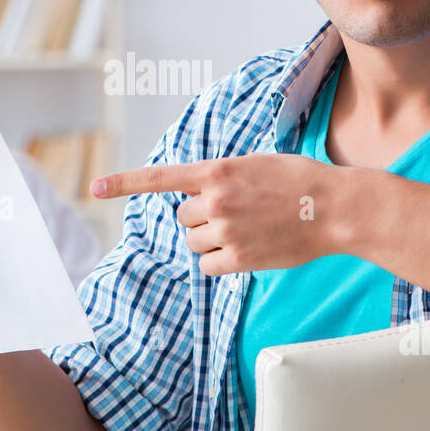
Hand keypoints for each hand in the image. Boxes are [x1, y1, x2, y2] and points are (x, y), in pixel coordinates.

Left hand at [90, 153, 349, 276]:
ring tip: (248, 230)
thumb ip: (223, 177)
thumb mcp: (256, 164)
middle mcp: (216, 200)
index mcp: (218, 170)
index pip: (160, 177)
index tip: (95, 187)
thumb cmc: (301, 181)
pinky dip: (220, 263)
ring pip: (195, 242)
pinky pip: (208, 266)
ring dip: (212, 239)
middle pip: (183, 217)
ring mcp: (226, 230)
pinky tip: (246, 250)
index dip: (124, 183)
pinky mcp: (239, 258)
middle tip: (237, 213)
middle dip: (202, 217)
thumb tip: (202, 194)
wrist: (334, 207)